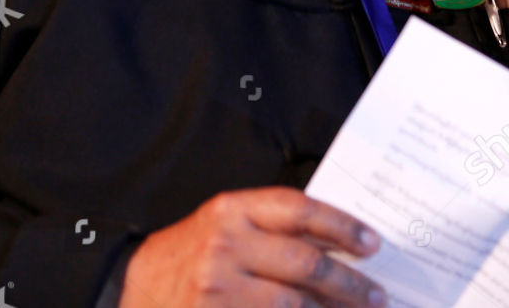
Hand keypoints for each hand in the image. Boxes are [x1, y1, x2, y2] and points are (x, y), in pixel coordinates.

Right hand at [118, 187, 384, 306]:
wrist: (130, 290)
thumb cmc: (186, 257)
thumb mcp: (221, 226)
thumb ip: (268, 228)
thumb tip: (334, 244)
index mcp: (230, 210)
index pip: (299, 210)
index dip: (341, 226)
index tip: (371, 244)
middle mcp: (225, 245)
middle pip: (305, 262)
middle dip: (350, 284)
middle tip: (378, 295)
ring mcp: (218, 287)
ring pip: (294, 304)